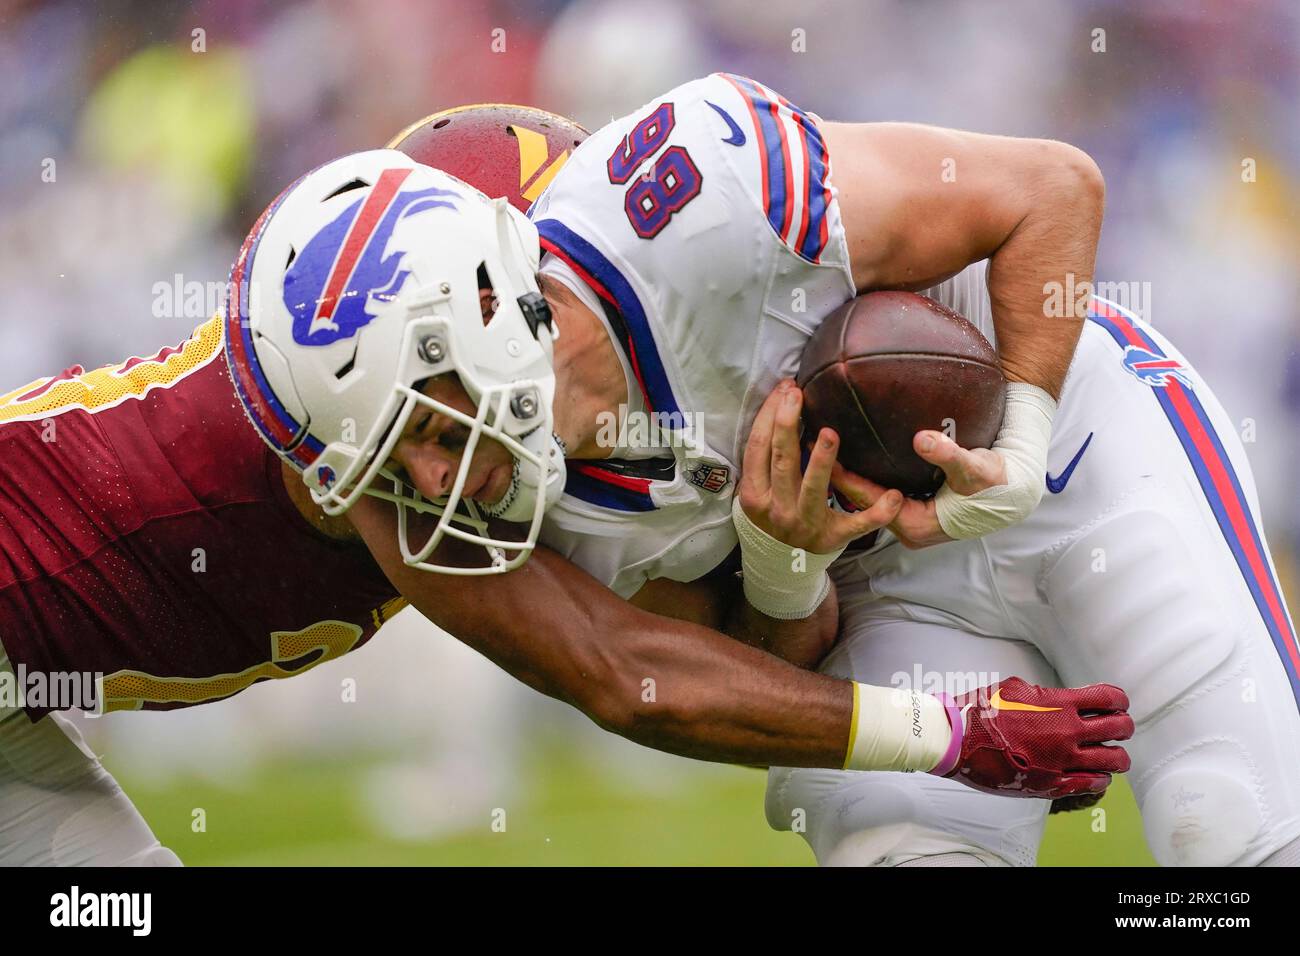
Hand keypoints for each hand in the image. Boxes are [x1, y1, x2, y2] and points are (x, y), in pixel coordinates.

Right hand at [739, 379, 901, 553]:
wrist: (781, 563)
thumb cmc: (771, 512)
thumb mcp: (757, 489)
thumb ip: (766, 457)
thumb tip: (783, 403)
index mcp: (754, 494)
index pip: (758, 447)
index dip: (770, 416)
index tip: (785, 389)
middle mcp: (777, 509)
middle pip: (782, 461)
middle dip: (788, 425)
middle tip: (799, 395)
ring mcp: (805, 524)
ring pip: (813, 489)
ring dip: (822, 462)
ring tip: (831, 434)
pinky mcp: (833, 537)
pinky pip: (857, 524)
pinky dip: (878, 513)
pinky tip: (894, 496)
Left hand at [830, 429, 1007, 548]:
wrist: (1016, 492)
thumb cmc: (997, 483)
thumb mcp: (975, 468)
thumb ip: (948, 455)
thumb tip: (922, 440)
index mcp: (917, 526)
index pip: (870, 502)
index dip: (845, 479)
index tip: (821, 458)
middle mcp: (910, 530)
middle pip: (865, 504)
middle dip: (840, 479)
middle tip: (810, 452)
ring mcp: (912, 523)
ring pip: (871, 502)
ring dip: (851, 480)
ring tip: (823, 455)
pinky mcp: (915, 513)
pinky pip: (882, 497)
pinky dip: (868, 481)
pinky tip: (853, 462)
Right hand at [933, 676, 1133, 799]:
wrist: (958, 740)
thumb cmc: (981, 712)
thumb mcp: (1015, 688)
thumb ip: (1046, 694)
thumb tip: (1062, 699)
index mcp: (1059, 704)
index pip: (1109, 698)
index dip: (1119, 700)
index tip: (1118, 704)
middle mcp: (1067, 732)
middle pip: (1119, 728)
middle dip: (1123, 727)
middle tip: (1118, 729)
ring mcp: (1062, 760)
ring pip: (1114, 761)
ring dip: (1117, 757)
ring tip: (1112, 756)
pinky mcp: (1052, 784)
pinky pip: (1092, 784)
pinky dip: (1100, 779)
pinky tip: (1095, 776)